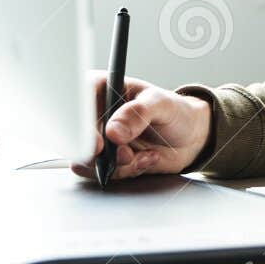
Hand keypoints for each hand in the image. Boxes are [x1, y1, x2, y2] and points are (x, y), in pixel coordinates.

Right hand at [69, 74, 211, 181]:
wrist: (190, 138)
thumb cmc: (175, 111)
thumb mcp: (161, 104)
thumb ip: (138, 113)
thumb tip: (114, 131)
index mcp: (103, 89)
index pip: (76, 100)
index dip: (79, 123)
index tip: (98, 142)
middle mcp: (95, 115)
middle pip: (74, 136)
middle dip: (101, 152)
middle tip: (126, 153)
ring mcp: (99, 139)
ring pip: (86, 160)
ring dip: (116, 164)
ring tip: (141, 155)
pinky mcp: (106, 160)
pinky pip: (102, 173)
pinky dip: (126, 171)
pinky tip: (146, 159)